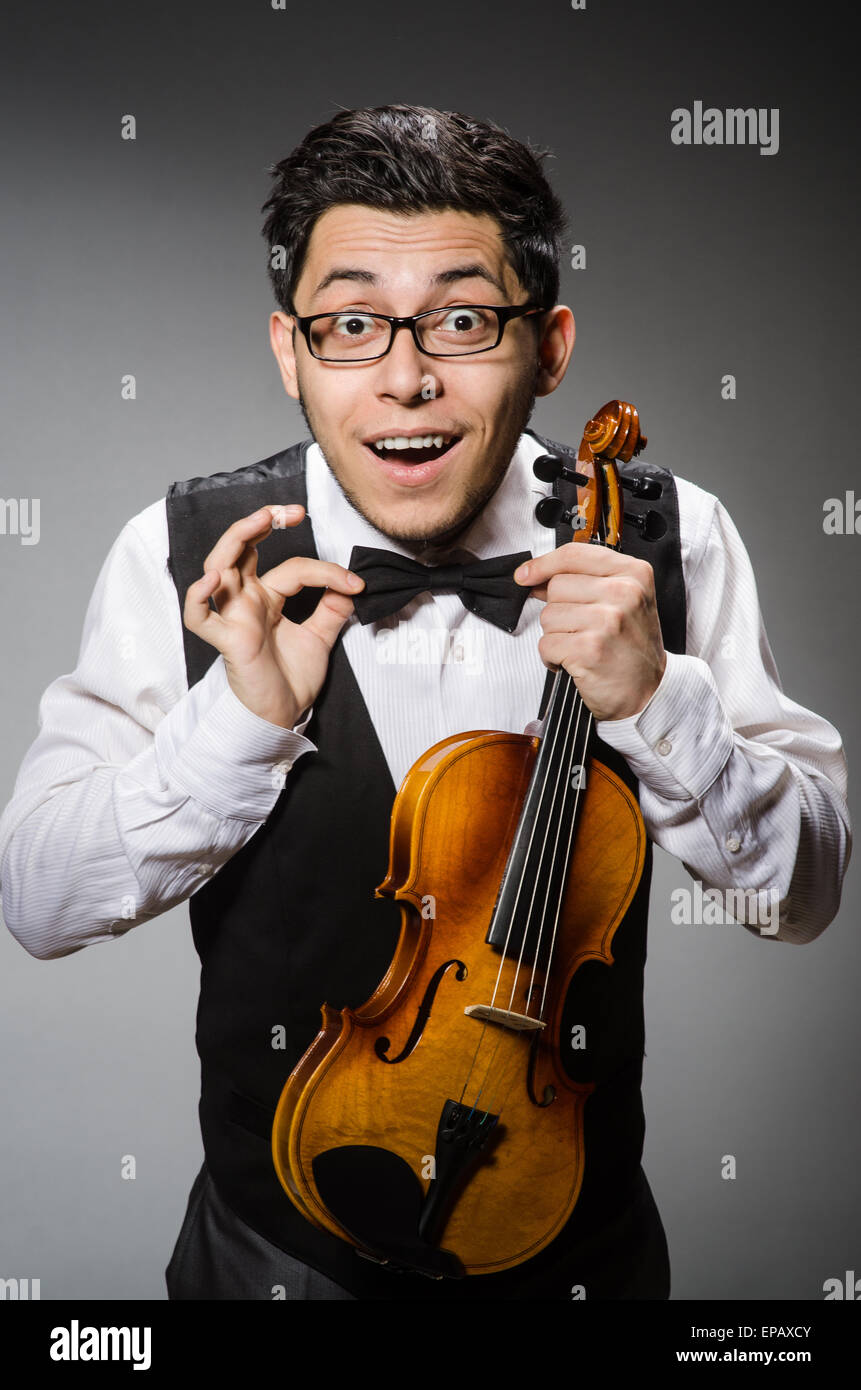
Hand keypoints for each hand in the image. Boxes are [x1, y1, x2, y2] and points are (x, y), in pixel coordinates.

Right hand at [183, 504, 364, 728]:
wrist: (282, 716)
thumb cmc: (291, 680)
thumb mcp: (320, 638)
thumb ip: (331, 610)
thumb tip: (349, 586)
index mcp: (267, 598)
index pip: (292, 568)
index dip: (326, 571)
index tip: (354, 583)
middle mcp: (246, 601)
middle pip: (240, 549)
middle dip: (261, 522)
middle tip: (291, 510)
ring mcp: (233, 617)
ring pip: (218, 567)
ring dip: (235, 540)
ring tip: (259, 521)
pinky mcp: (227, 640)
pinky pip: (198, 617)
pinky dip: (198, 596)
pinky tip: (213, 579)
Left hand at [514, 543, 666, 721]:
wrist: (648, 692)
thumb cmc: (633, 648)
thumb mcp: (624, 601)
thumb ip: (586, 580)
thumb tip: (537, 576)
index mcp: (633, 574)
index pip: (574, 554)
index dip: (543, 564)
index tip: (526, 574)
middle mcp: (623, 593)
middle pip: (557, 586)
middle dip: (559, 609)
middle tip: (581, 628)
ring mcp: (606, 621)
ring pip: (548, 616)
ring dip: (556, 635)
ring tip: (581, 645)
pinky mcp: (589, 649)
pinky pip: (546, 644)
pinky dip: (552, 657)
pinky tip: (575, 661)